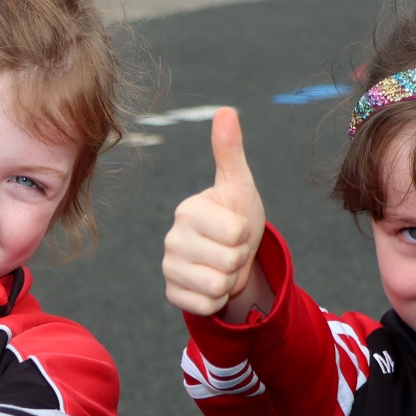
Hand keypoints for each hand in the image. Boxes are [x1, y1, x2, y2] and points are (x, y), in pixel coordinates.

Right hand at [161, 108, 268, 319]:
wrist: (230, 253)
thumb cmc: (235, 213)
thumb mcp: (238, 184)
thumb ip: (229, 151)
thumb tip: (225, 110)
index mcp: (188, 211)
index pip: (236, 233)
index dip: (246, 234)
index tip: (236, 228)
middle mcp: (171, 239)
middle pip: (228, 261)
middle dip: (238, 258)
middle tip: (231, 249)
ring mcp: (169, 268)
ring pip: (217, 286)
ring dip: (229, 279)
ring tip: (222, 265)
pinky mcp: (172, 294)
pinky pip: (206, 306)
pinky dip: (217, 300)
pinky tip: (211, 284)